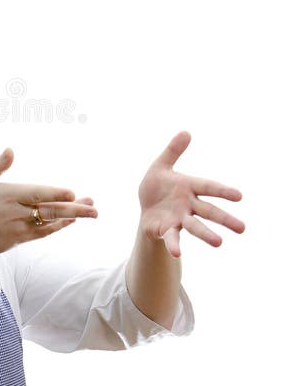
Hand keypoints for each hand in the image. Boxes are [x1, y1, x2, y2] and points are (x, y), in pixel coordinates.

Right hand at [0, 148, 97, 260]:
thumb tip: (10, 149)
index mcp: (7, 196)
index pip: (35, 195)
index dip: (54, 194)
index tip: (72, 193)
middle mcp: (16, 213)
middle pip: (49, 210)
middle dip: (73, 209)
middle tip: (93, 206)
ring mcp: (21, 227)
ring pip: (51, 222)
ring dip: (73, 216)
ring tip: (92, 210)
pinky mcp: (23, 238)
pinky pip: (46, 232)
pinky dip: (60, 226)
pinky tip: (73, 219)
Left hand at [138, 131, 244, 258]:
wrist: (144, 208)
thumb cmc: (157, 186)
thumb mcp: (160, 166)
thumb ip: (173, 151)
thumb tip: (186, 131)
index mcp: (188, 187)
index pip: (208, 188)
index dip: (222, 191)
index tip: (239, 196)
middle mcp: (188, 205)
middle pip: (208, 211)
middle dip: (224, 219)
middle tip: (243, 228)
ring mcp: (178, 219)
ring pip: (195, 226)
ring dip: (206, 234)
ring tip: (219, 243)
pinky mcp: (166, 230)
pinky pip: (171, 238)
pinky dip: (174, 245)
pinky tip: (177, 254)